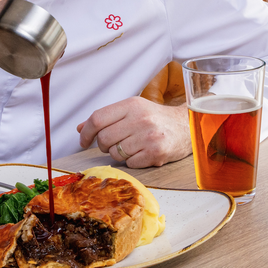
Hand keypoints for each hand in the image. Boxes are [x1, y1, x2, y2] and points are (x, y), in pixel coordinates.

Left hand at [76, 96, 190, 167]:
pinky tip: (142, 153)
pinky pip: (130, 163)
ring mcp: (149, 136)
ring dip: (119, 154)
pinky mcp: (156, 153)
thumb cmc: (155, 118)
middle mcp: (140, 119)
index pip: (97, 118)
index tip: (83, 141)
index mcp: (131, 104)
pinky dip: (132, 161)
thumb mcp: (131, 110)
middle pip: (104, 139)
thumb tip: (81, 128)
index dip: (86, 132)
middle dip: (104, 145)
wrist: (187, 126)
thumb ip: (106, 118)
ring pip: (115, 154)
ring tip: (132, 147)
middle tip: (114, 143)